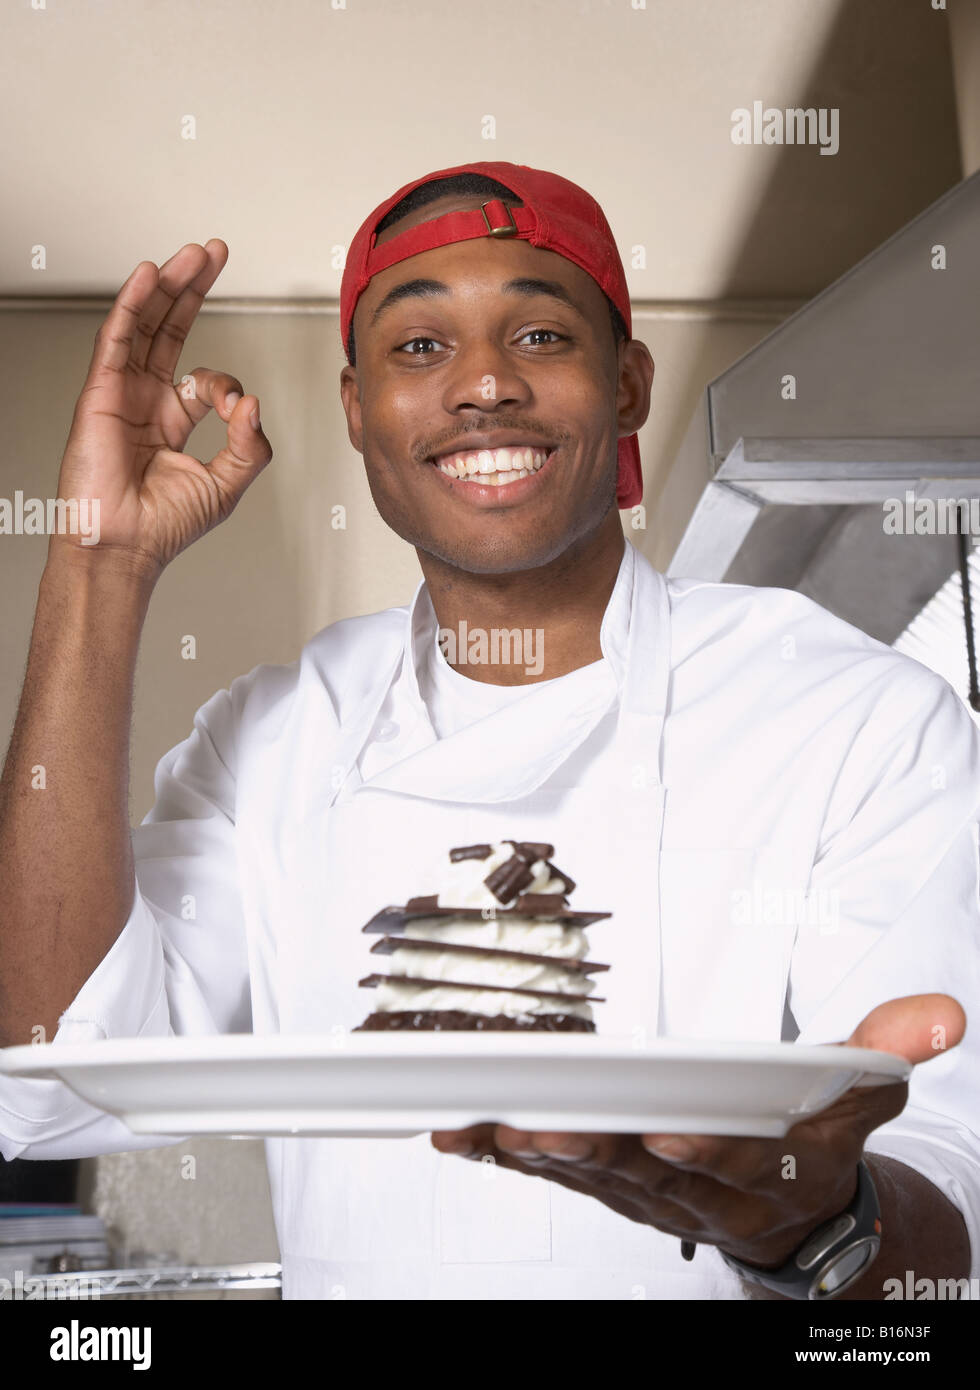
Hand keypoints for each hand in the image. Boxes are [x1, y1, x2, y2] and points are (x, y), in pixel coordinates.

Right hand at [50, 240, 271, 578]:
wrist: (124, 547)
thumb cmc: (163, 526)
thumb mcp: (226, 483)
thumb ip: (250, 445)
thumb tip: (253, 402)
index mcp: (171, 421)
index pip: (204, 380)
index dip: (226, 386)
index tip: (237, 409)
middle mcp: (145, 401)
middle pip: (170, 330)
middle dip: (193, 290)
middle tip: (214, 253)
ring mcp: (122, 393)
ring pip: (146, 325)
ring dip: (169, 285)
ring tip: (193, 254)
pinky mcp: (101, 393)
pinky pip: (117, 338)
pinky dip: (133, 304)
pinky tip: (149, 276)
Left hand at [431, 993, 964, 1266]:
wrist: (790, 1218)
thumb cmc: (810, 1142)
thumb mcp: (859, 1097)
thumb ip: (889, 1050)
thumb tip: (942, 1014)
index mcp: (762, 1170)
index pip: (734, 1168)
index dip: (705, 1156)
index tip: (672, 1136)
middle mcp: (695, 1190)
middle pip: (641, 1175)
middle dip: (593, 1152)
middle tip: (544, 1127)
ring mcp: (644, 1191)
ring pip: (585, 1177)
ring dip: (533, 1153)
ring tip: (483, 1126)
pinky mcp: (605, 1182)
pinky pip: (549, 1172)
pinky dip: (501, 1155)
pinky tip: (457, 1134)